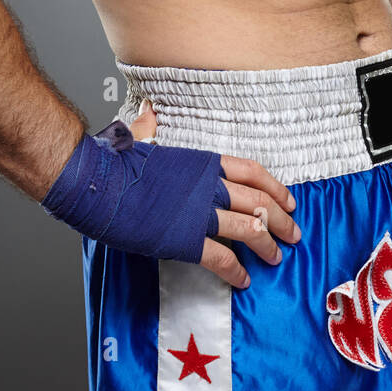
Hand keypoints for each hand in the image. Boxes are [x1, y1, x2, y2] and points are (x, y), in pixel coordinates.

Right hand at [126, 99, 300, 288]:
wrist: (97, 185)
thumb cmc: (114, 164)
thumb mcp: (139, 139)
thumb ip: (150, 128)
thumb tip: (147, 111)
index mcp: (203, 161)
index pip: (252, 172)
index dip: (275, 188)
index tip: (290, 201)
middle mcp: (209, 185)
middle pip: (259, 201)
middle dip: (282, 220)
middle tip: (294, 235)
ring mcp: (200, 213)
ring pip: (250, 229)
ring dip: (268, 246)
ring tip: (276, 259)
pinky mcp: (187, 240)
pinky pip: (222, 259)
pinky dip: (237, 271)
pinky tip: (243, 279)